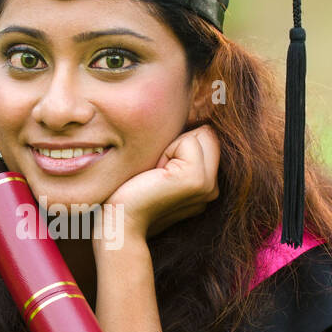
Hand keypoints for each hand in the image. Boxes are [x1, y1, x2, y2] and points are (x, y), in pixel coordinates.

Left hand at [101, 124, 219, 239]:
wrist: (119, 222)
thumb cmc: (130, 192)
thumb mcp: (161, 165)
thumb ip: (180, 148)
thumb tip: (194, 110)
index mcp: (207, 184)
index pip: (207, 137)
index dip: (178, 143)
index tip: (157, 170)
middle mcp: (213, 187)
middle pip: (208, 133)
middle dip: (178, 142)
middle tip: (155, 172)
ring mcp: (208, 186)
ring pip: (202, 134)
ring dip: (172, 146)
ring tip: (155, 173)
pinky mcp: (196, 180)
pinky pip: (189, 141)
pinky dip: (166, 151)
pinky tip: (155, 175)